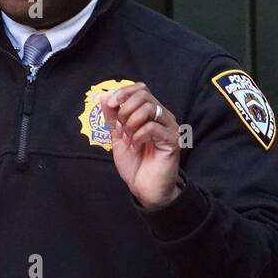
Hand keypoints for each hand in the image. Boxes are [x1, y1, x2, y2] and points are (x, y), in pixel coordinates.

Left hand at [100, 82, 180, 209]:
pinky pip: (152, 128)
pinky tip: (136, 147)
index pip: (141, 89)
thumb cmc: (135, 164)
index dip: (124, 93)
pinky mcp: (173, 141)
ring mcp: (170, 128)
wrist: (144, 189)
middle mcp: (163, 118)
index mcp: (152, 114)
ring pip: (149, 109)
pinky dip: (138, 136)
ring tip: (129, 140)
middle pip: (144, 95)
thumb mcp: (118, 136)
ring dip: (131, 124)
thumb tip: (105, 95)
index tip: (111, 105)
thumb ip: (112, 116)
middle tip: (121, 129)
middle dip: (125, 110)